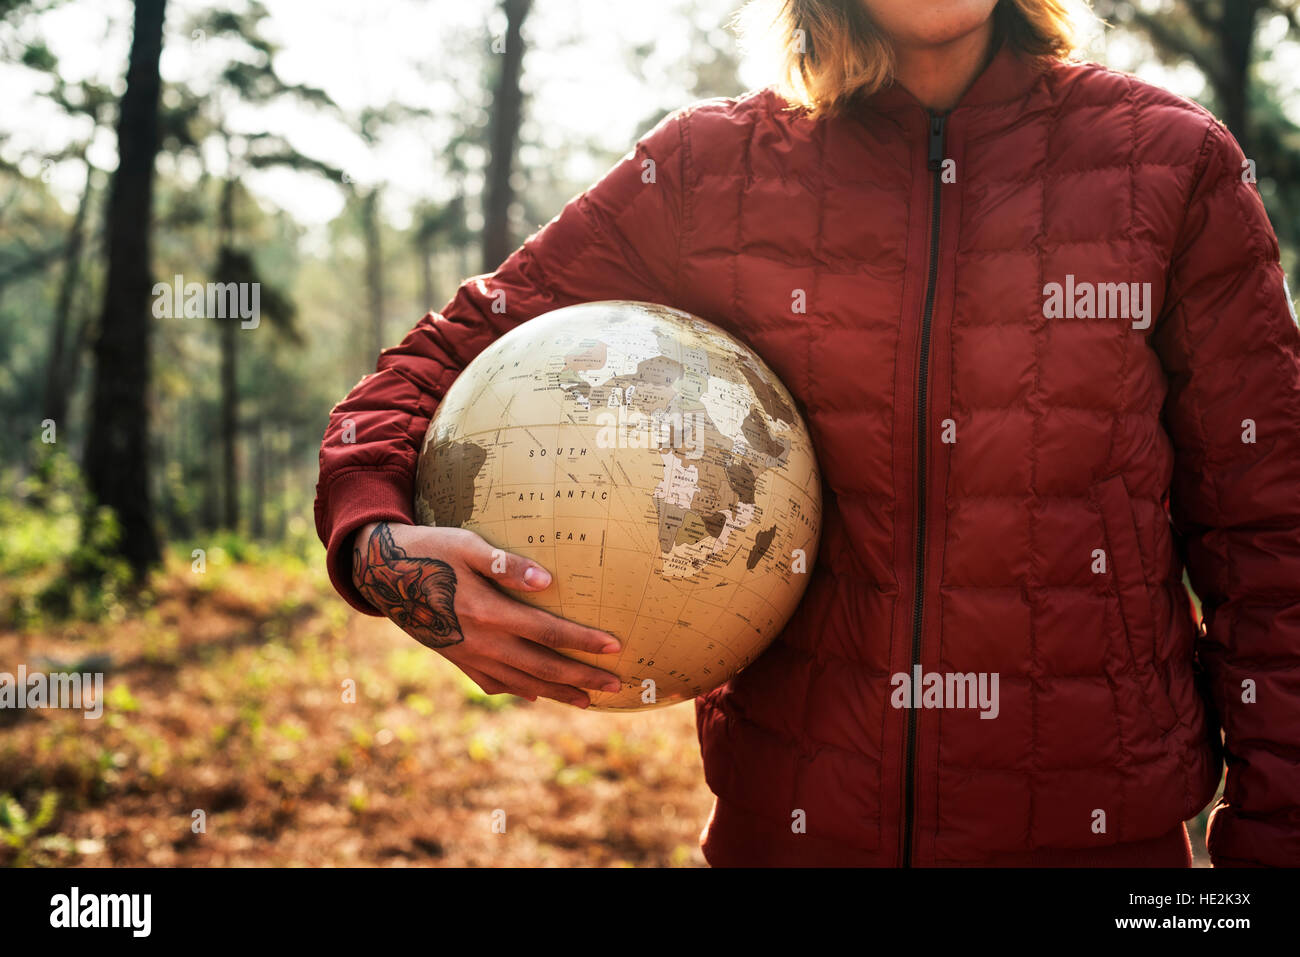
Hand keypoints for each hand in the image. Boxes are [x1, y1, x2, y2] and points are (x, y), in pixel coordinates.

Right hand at [351, 521, 621, 707]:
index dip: (582, 642)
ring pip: (521, 682)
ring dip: (557, 693)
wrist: (382, 574)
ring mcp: (468, 656)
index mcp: (489, 612)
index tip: (615, 647)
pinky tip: (535, 695)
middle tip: (615, 684)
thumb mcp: (467, 545)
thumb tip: (547, 581)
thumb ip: (505, 564)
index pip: (548, 633)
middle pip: (542, 666)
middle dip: (581, 678)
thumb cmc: (431, 549)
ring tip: (587, 701)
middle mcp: (482, 642)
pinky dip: (519, 692)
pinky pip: (493, 684)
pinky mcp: (457, 659)